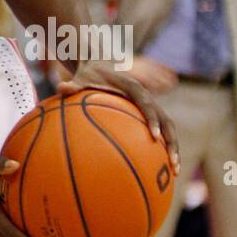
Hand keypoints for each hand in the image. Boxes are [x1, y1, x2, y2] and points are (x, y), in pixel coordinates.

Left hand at [58, 60, 180, 171]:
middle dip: (172, 141)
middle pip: (166, 120)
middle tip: (172, 162)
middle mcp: (147, 98)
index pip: (146, 104)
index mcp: (133, 88)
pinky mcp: (149, 115)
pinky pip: (160, 132)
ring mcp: (150, 107)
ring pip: (168, 128)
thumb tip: (61, 87)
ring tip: (175, 172)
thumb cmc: (89, 75)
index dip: (152, 120)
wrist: (102, 65)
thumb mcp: (81, 79)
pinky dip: (163, 149)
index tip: (154, 137)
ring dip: (173, 148)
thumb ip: (73, 85)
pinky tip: (160, 169)